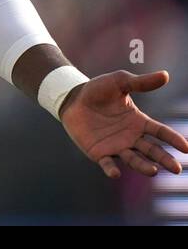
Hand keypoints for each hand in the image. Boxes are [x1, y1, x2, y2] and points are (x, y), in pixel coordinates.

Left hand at [59, 69, 187, 177]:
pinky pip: (107, 163)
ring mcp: (116, 146)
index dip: (173, 139)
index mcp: (139, 122)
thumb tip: (166, 75)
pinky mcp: (99, 152)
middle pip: (152, 151)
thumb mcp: (119, 82)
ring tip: (154, 171)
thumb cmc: (98, 90)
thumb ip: (141, 82)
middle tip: (176, 168)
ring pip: (134, 160)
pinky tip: (115, 173)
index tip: (186, 147)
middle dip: (165, 159)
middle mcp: (131, 137)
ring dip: (143, 166)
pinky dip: (111, 169)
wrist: (71, 98)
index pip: (160, 132)